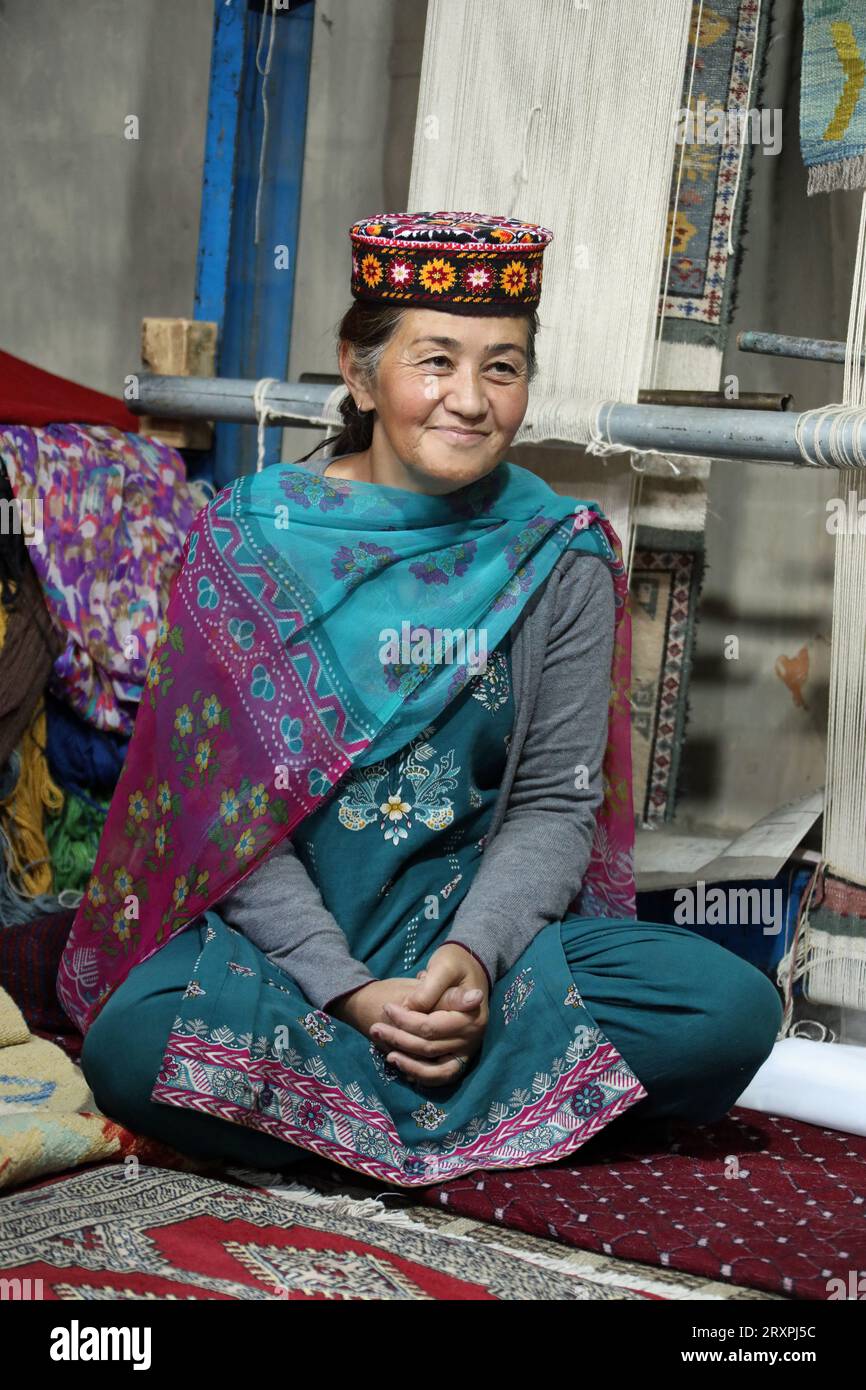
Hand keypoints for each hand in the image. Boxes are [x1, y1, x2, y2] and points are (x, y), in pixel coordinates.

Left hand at [371, 944, 489, 1087]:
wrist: (470, 967)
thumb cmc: (455, 963)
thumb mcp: (443, 967)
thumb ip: (428, 990)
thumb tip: (411, 1008)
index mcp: (470, 1015)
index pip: (430, 1026)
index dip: (405, 1020)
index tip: (386, 1008)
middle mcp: (472, 1037)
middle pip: (430, 1048)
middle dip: (399, 1040)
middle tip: (376, 1029)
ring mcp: (467, 1050)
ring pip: (437, 1071)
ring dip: (410, 1066)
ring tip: (389, 1057)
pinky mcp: (461, 1056)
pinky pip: (442, 1075)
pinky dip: (423, 1075)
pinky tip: (404, 1067)